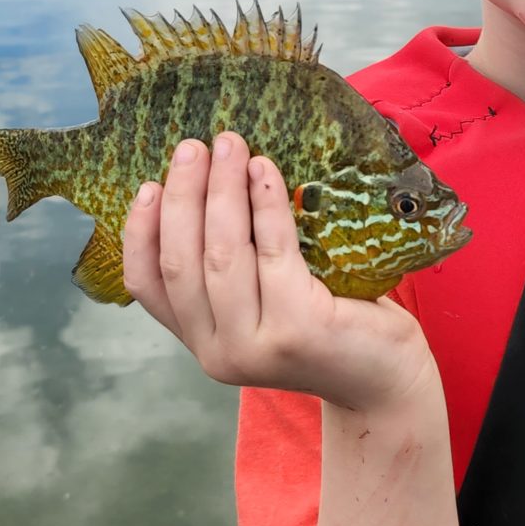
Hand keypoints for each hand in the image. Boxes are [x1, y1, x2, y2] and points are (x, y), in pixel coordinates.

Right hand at [122, 132, 435, 410]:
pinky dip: (265, 204)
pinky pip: (273, 251)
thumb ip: (231, 272)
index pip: (147, 287)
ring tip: (229, 145)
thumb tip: (208, 182)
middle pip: (181, 263)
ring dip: (221, 191)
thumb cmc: (327, 326)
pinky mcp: (298, 327)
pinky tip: (263, 171)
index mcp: (202, 342)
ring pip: (222, 254)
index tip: (147, 186)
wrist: (384, 380)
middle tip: (191, 147)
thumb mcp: (263, 307)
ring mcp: (256, 345)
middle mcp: (219, 353)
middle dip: (183, 197)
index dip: (140, 233)